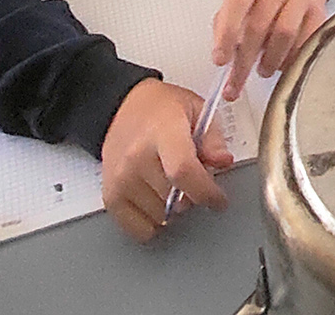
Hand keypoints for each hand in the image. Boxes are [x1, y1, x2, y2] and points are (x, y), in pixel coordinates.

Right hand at [100, 78, 232, 241]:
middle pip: (175, 198)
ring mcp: (121, 179)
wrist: (121, 105)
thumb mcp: (196, 109)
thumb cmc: (160, 108)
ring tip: (170, 181)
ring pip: (161, 216)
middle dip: (193, 195)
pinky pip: (139, 228)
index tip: (219, 199)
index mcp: (162, 132)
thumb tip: (223, 162)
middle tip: (192, 178)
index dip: (206, 192)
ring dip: (173, 208)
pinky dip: (153, 222)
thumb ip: (213, 138)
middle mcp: (137, 157)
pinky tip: (157, 201)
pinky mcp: (111, 195)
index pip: (183, 172)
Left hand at [212, 0, 329, 101]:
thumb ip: (226, 26)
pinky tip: (282, 64)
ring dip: (270, 61)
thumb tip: (223, 59)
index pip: (237, 5)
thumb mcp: (239, 2)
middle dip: (244, 60)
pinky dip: (291, 60)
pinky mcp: (319, 13)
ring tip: (263, 70)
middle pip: (259, 25)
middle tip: (236, 82)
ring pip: (284, 34)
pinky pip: (305, 42)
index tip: (220, 61)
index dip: (226, 35)